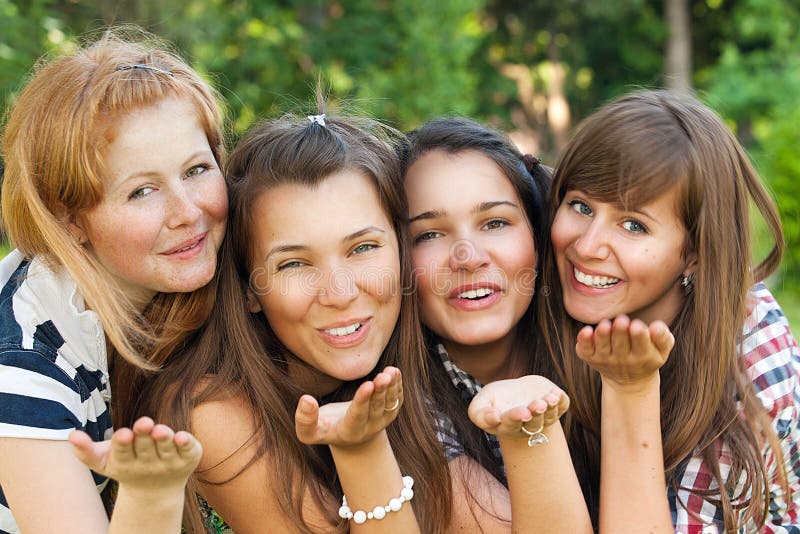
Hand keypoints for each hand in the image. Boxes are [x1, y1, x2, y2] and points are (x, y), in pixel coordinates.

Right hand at [68, 416, 201, 488]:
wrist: (156, 491)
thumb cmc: (126, 467)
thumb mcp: (104, 462)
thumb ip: (85, 451)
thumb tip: (71, 435)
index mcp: (125, 463)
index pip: (123, 452)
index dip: (123, 443)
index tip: (123, 434)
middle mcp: (148, 464)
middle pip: (146, 447)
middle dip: (144, 435)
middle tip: (144, 423)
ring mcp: (170, 462)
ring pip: (167, 448)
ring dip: (164, 438)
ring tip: (160, 429)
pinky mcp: (188, 458)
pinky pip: (188, 450)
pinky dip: (186, 443)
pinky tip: (182, 436)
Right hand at [294, 366, 402, 448]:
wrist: (350, 437)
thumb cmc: (326, 429)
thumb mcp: (310, 432)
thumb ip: (305, 420)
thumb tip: (306, 400)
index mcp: (349, 432)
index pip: (357, 415)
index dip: (362, 401)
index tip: (367, 385)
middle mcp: (369, 428)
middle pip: (376, 408)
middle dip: (380, 391)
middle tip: (384, 376)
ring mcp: (382, 421)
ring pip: (390, 403)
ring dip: (391, 387)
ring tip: (391, 371)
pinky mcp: (391, 412)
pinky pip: (397, 399)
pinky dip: (398, 386)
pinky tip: (395, 372)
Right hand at [468, 375, 568, 441]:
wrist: (516, 391)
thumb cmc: (496, 398)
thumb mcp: (480, 403)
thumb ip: (479, 413)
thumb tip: (493, 417)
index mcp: (507, 426)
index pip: (511, 424)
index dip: (514, 418)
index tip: (519, 411)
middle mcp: (527, 426)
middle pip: (533, 424)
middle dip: (535, 413)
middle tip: (537, 404)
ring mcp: (543, 417)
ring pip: (549, 417)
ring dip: (550, 408)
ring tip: (549, 398)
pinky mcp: (555, 407)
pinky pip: (562, 407)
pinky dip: (561, 401)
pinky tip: (556, 393)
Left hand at [575, 315, 674, 392]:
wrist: (630, 380)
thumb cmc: (648, 356)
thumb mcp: (662, 349)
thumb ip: (663, 337)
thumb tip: (656, 326)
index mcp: (643, 355)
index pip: (641, 344)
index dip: (638, 334)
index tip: (636, 326)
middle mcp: (622, 359)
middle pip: (620, 343)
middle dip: (620, 330)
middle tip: (621, 320)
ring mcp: (605, 359)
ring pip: (602, 346)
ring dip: (602, 334)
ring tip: (606, 325)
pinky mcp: (591, 357)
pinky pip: (585, 350)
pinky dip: (584, 341)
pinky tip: (587, 330)